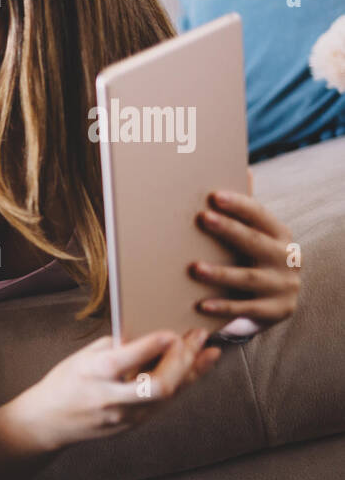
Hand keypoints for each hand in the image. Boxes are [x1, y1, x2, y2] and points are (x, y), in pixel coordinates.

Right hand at [6, 329, 220, 453]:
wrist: (49, 422)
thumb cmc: (65, 383)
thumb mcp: (83, 358)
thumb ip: (116, 348)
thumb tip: (151, 336)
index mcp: (93, 374)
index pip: (127, 360)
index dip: (152, 346)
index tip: (171, 332)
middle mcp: (110, 398)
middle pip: (158, 385)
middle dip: (183, 360)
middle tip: (196, 337)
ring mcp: (125, 415)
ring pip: (169, 395)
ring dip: (192, 371)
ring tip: (208, 350)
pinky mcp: (134, 423)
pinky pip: (164, 402)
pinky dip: (182, 383)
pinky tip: (195, 368)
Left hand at [189, 186, 300, 327]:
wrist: (277, 301)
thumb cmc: (255, 259)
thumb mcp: (256, 235)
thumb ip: (247, 210)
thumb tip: (243, 169)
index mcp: (280, 234)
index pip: (260, 215)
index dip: (239, 205)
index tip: (214, 196)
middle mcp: (286, 257)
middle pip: (254, 242)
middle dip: (228, 230)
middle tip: (202, 218)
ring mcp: (283, 285)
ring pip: (247, 277)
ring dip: (220, 273)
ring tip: (193, 268)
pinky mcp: (275, 310)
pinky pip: (245, 308)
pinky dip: (223, 307)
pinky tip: (200, 305)